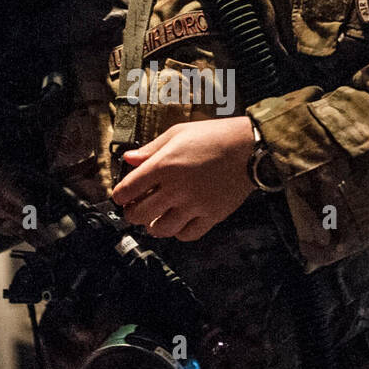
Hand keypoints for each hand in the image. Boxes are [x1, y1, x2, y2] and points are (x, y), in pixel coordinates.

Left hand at [111, 117, 255, 240]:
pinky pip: (187, 235)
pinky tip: (178, 223)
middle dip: (131, 214)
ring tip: (154, 220)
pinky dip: (178, 233)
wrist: (249, 147)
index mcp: (164, 165)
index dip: (119, 196)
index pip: (127, 189)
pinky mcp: (211, 216)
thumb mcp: (178, 133)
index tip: (121, 196)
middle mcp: (176, 188)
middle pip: (139, 214)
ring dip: (153, 226)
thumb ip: (151, 149)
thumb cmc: (215, 136)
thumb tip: (129, 159)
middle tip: (134, 210)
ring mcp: (194, 205)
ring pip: (161, 229)